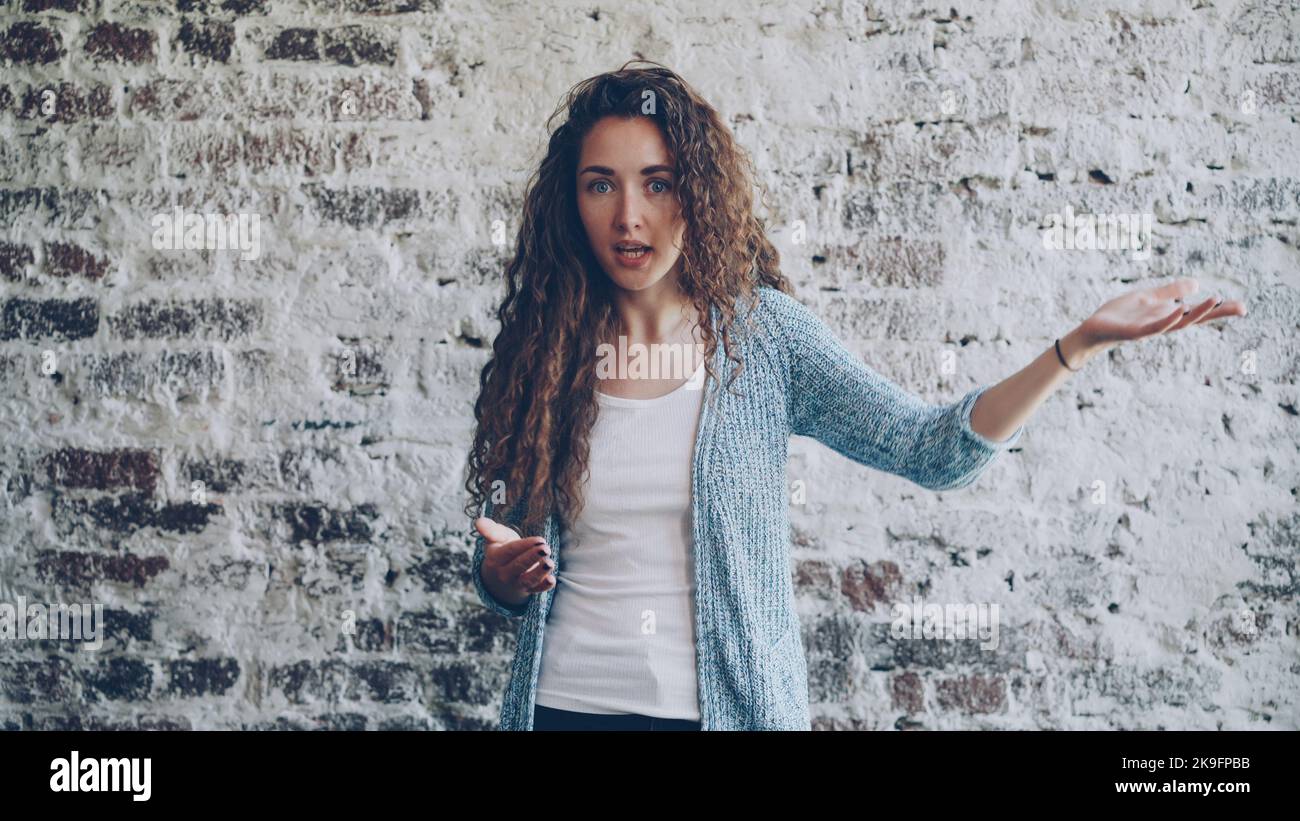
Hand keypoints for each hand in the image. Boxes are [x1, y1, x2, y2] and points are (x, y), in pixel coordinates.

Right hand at [475, 516, 555, 604]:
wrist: (501, 572)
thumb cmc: (502, 548)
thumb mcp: (496, 538)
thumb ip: (490, 530)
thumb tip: (478, 522)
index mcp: (495, 558)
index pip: (510, 551)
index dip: (525, 545)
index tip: (540, 540)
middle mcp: (503, 573)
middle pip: (519, 565)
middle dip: (533, 557)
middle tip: (546, 549)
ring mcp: (515, 583)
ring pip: (527, 580)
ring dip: (539, 573)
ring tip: (550, 563)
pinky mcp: (527, 590)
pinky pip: (535, 590)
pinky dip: (543, 587)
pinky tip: (551, 580)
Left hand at [1077, 277, 1247, 350]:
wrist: (1094, 328)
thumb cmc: (1120, 315)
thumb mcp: (1148, 298)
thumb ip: (1170, 291)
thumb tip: (1197, 284)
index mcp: (1167, 314)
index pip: (1197, 312)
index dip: (1218, 309)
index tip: (1242, 306)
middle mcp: (1163, 323)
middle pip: (1195, 319)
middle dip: (1217, 313)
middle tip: (1242, 308)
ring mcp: (1151, 329)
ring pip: (1179, 322)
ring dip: (1197, 312)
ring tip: (1215, 299)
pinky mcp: (1136, 332)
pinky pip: (1155, 326)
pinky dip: (1168, 319)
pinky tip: (1179, 309)